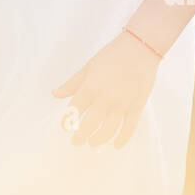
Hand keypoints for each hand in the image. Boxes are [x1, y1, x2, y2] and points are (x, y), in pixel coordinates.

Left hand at [51, 30, 160, 148]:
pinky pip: (129, 128)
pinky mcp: (136, 106)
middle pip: (90, 125)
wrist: (139, 49)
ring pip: (108, 130)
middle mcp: (105, 98)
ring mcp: (122, 104)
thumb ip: (72, 83)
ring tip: (92, 143)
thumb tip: (54, 94)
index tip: (65, 127)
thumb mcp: (88, 67)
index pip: (74, 110)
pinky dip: (122, 139)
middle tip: (76, 142)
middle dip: (80, 136)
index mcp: (90, 87)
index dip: (67, 121)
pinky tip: (116, 145)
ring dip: (99, 139)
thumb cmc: (111, 56)